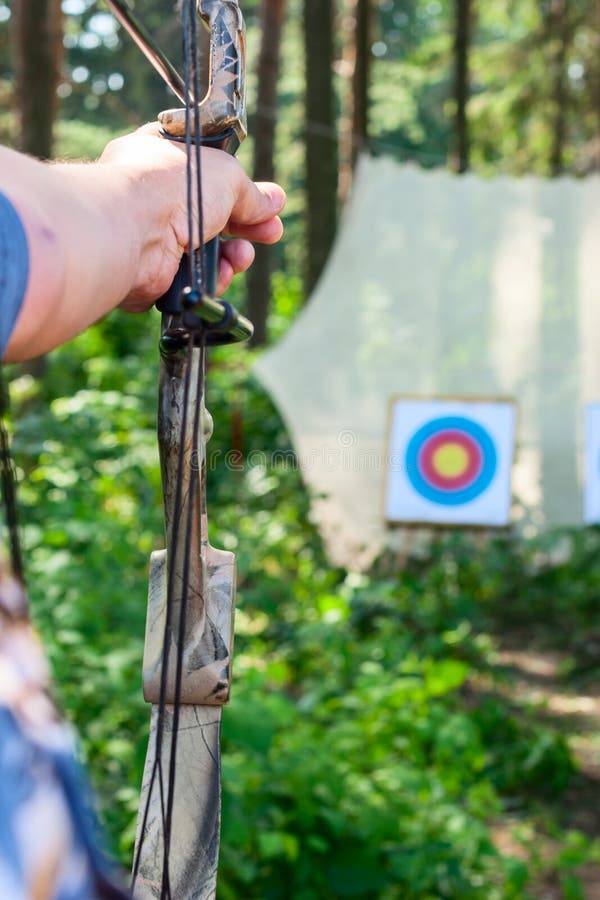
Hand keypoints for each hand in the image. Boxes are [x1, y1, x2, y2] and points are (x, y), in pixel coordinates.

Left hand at [98, 124, 285, 309]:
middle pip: (210, 216)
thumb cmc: (168, 186)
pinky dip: (212, 278)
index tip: (261, 198)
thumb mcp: (225, 174)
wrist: (134, 230)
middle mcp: (152, 198)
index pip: (203, 170)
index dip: (235, 185)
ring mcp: (152, 238)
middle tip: (271, 232)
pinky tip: (221, 271)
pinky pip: (194, 279)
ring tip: (241, 256)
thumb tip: (273, 202)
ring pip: (205, 252)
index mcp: (159, 158)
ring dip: (233, 255)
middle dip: (246, 227)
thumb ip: (250, 192)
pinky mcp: (154, 274)